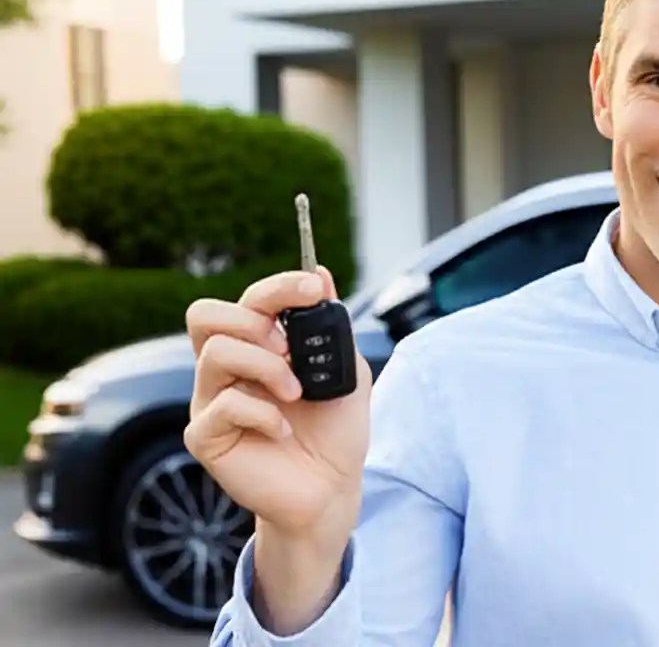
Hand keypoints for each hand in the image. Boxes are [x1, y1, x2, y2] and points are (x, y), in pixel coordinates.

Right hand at [184, 266, 372, 542]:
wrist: (332, 489)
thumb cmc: (335, 432)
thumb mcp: (347, 373)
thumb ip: (332, 328)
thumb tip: (322, 273)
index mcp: (257, 346)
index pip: (249, 300)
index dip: (278, 286)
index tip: (314, 288)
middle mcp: (227, 367)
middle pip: (205, 314)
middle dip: (254, 321)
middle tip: (289, 349)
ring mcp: (211, 400)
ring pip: (215, 353)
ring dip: (266, 367)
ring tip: (296, 393)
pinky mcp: (205, 436)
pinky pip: (221, 405)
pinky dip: (263, 413)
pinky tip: (284, 431)